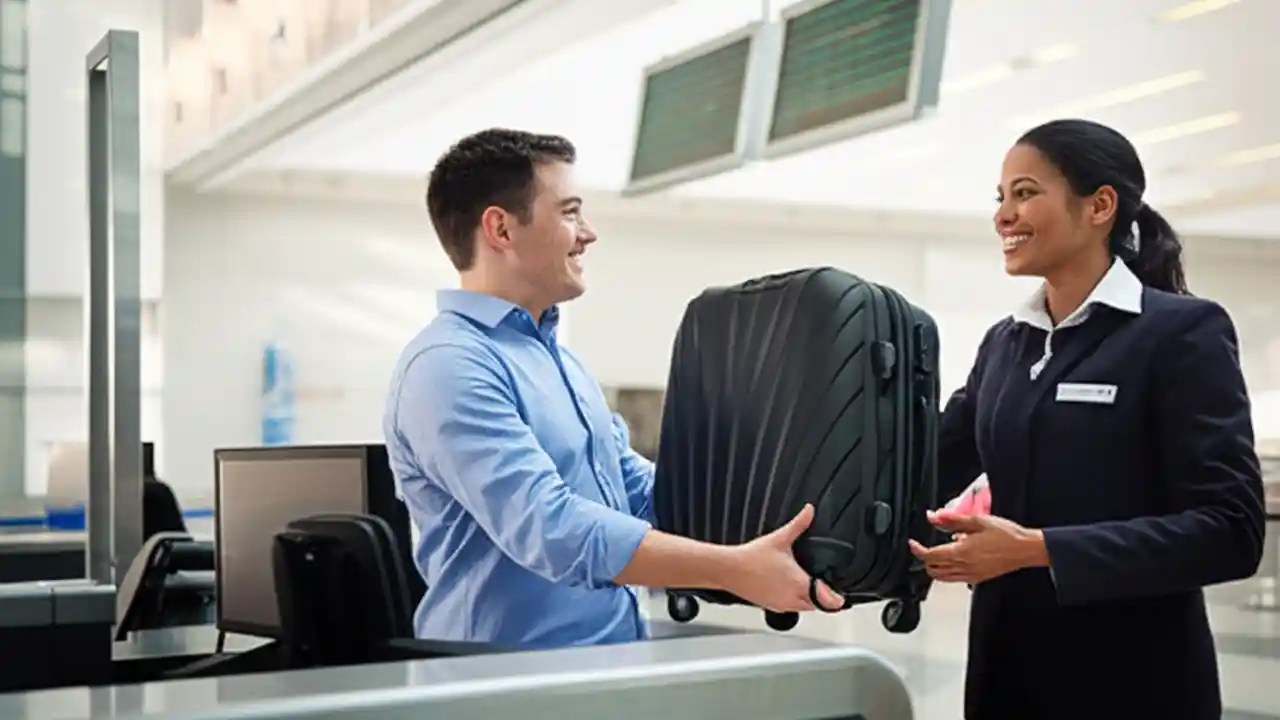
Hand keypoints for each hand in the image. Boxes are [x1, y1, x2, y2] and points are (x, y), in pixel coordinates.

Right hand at [724, 504, 844, 612]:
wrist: (730, 569)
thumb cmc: (752, 558)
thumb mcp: (780, 538)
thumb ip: (799, 524)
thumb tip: (809, 511)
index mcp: (799, 584)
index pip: (826, 600)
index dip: (836, 599)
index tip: (841, 595)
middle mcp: (792, 598)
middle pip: (816, 606)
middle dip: (821, 597)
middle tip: (823, 585)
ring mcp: (781, 604)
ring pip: (802, 608)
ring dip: (807, 600)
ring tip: (806, 584)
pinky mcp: (770, 606)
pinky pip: (788, 608)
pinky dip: (793, 601)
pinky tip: (787, 587)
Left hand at [908, 510, 1048, 584]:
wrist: (1024, 549)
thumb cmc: (1005, 535)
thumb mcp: (977, 521)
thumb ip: (952, 520)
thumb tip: (934, 516)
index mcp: (961, 552)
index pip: (930, 556)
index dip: (917, 549)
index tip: (913, 543)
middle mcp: (964, 567)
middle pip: (932, 569)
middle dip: (924, 558)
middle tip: (924, 546)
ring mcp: (970, 575)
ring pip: (942, 577)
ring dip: (934, 567)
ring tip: (936, 554)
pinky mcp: (977, 579)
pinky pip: (954, 579)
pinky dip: (947, 572)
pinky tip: (954, 558)